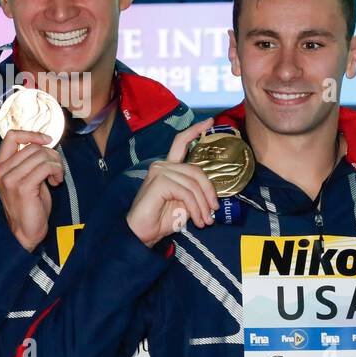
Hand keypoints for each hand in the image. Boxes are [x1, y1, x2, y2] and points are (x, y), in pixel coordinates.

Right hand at [0, 130, 63, 251]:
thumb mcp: (26, 178)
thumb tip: (46, 145)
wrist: (25, 231)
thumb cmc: (29, 206)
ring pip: (41, 155)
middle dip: (52, 155)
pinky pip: (46, 167)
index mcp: (0, 166)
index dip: (32, 134)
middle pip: (33, 146)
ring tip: (56, 177)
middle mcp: (1, 170)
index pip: (11, 135)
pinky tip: (56, 183)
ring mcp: (10, 178)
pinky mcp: (22, 187)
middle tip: (57, 170)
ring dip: (56, 165)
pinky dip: (56, 172)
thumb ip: (29, 162)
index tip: (47, 140)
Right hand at [126, 121, 220, 247]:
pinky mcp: (159, 182)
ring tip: (205, 221)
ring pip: (194, 184)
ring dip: (203, 205)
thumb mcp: (185, 203)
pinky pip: (186, 192)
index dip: (196, 130)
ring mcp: (159, 171)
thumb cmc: (162, 219)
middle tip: (214, 211)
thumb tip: (213, 197)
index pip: (182, 143)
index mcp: (169, 167)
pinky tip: (196, 220)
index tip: (210, 122)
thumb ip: (195, 192)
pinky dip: (195, 208)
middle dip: (209, 192)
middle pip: (197, 170)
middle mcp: (163, 165)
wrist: (141, 233)